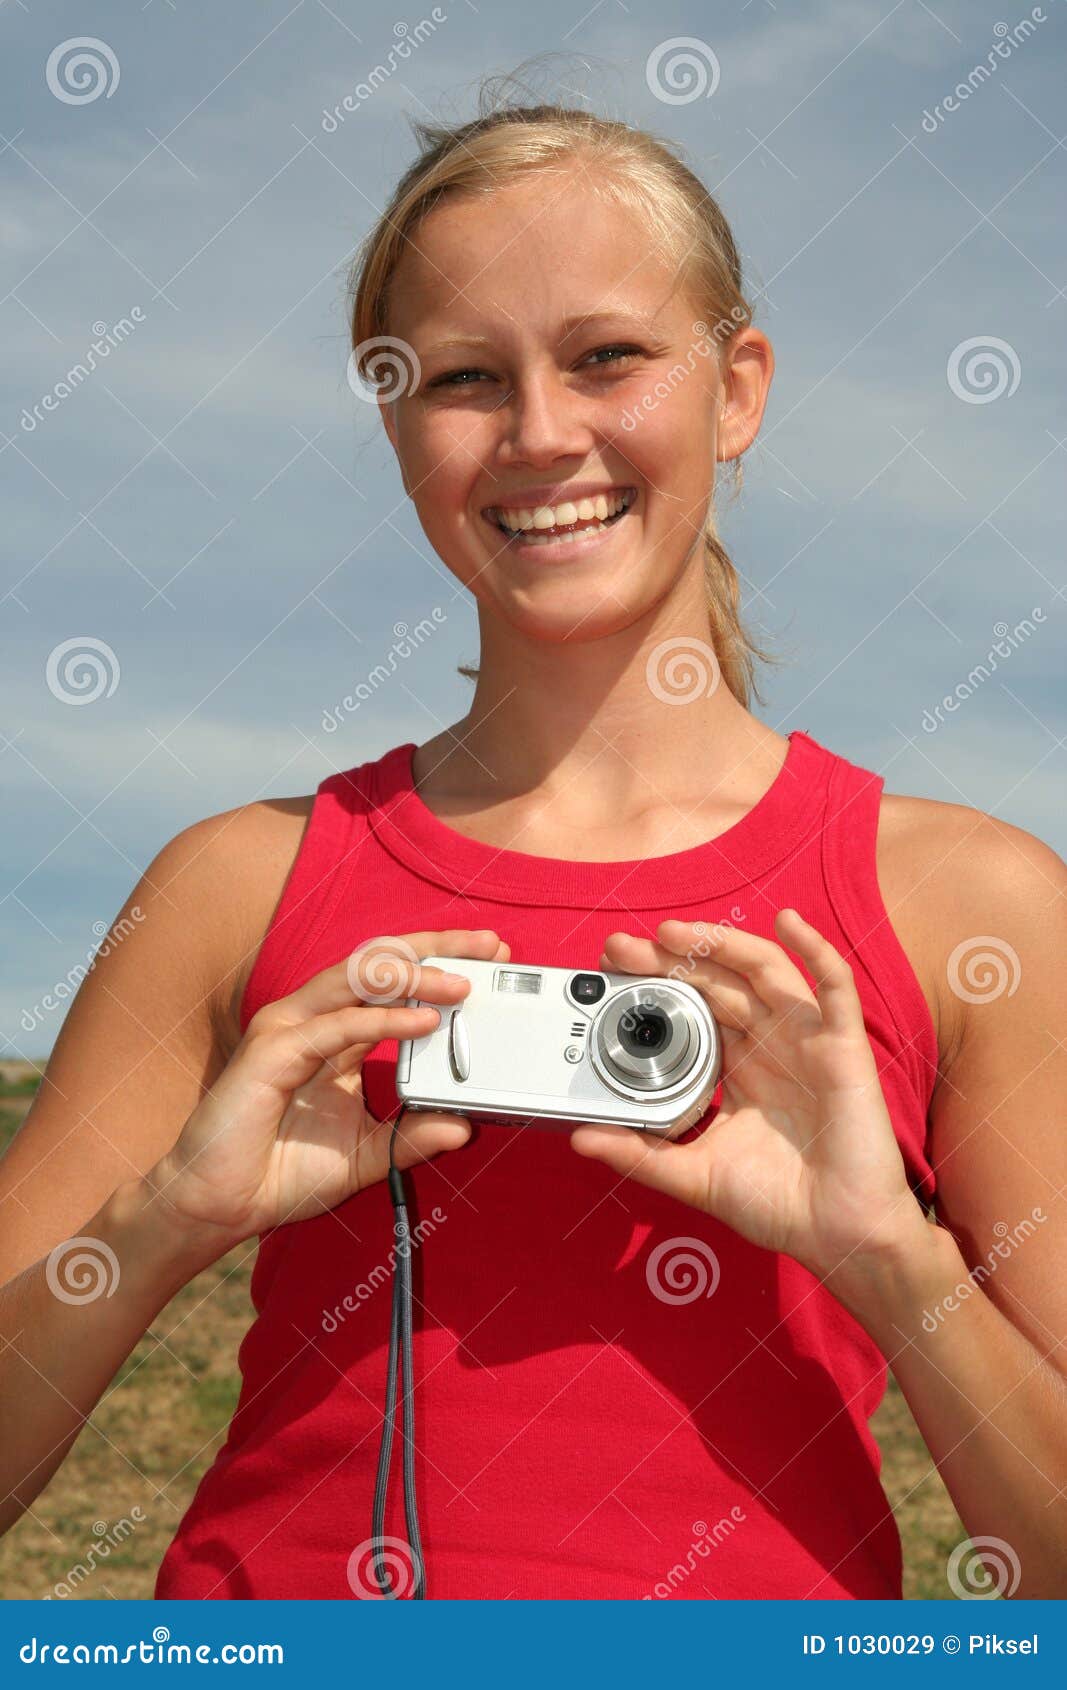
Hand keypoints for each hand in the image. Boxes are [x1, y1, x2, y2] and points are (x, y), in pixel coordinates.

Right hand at [147, 929, 509, 1252]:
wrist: (219, 1206)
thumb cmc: (281, 1173)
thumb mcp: (367, 1156)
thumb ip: (411, 1138)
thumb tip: (463, 1127)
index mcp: (335, 1035)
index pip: (392, 983)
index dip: (439, 964)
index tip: (489, 958)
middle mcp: (312, 1020)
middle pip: (379, 963)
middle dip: (437, 949)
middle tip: (487, 947)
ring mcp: (290, 1030)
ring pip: (358, 981)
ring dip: (415, 976)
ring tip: (461, 983)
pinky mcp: (274, 1053)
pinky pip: (338, 1027)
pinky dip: (384, 1021)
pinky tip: (424, 1021)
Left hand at [570, 911, 926, 1284]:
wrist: (839, 1237)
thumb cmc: (779, 1206)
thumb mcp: (692, 1175)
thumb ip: (638, 1155)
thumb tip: (579, 1138)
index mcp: (737, 1068)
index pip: (691, 1009)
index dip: (655, 985)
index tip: (609, 971)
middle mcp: (770, 1045)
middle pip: (718, 982)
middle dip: (670, 960)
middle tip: (621, 948)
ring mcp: (807, 1041)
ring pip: (764, 972)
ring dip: (722, 945)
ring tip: (674, 933)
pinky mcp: (844, 1047)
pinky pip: (835, 987)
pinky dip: (816, 949)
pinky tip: (789, 922)